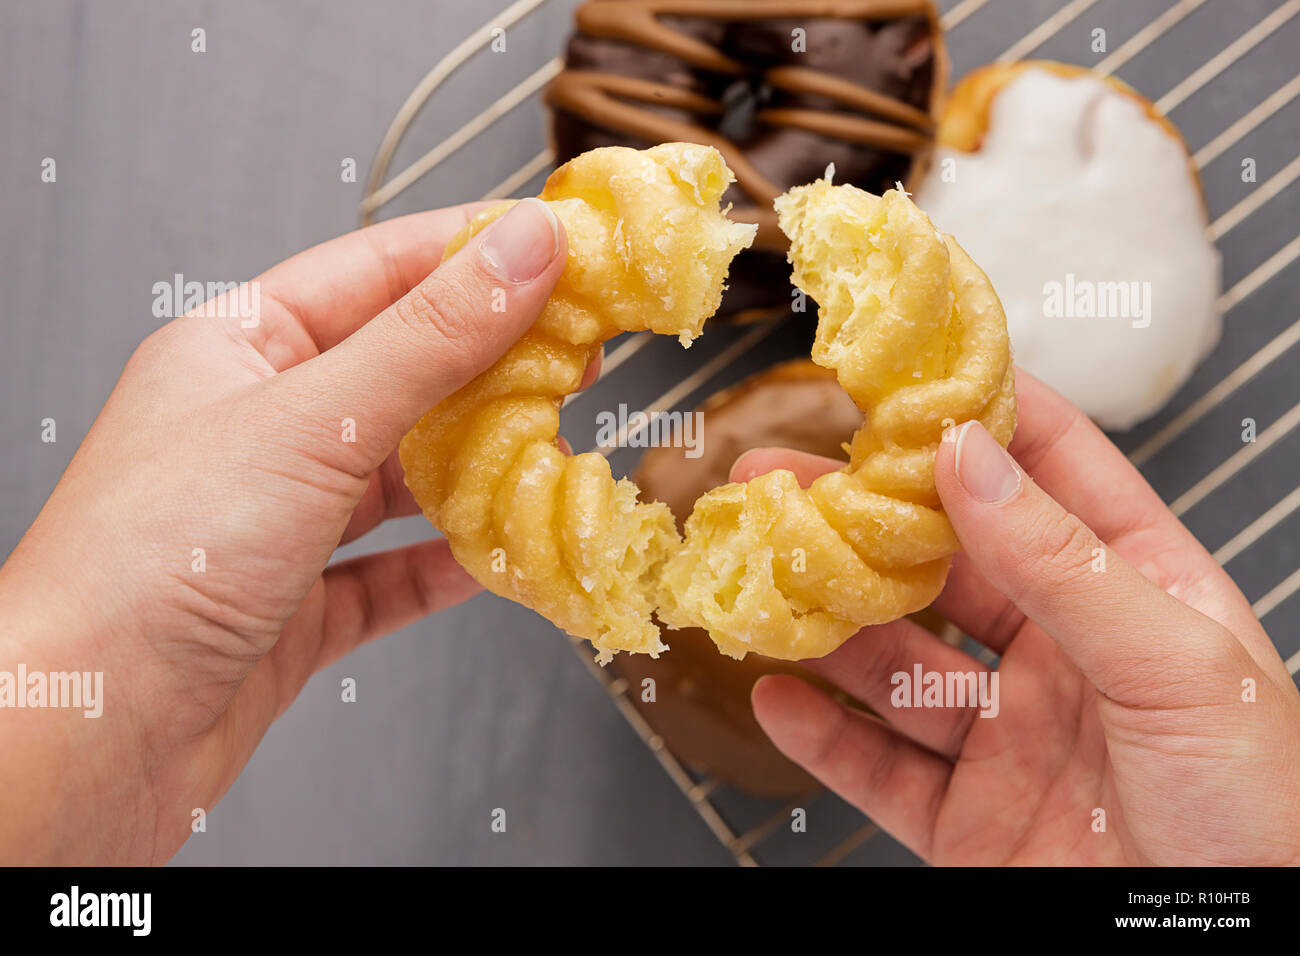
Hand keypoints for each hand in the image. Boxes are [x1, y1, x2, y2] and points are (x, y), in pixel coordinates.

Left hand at [0, 197, 573, 862]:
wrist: (87, 735)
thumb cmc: (157, 558)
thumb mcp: (312, 422)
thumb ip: (430, 338)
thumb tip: (527, 247)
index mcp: (240, 349)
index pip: (377, 270)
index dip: (473, 253)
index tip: (564, 249)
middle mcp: (259, 428)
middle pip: (401, 374)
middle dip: (492, 366)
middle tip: (584, 357)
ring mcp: (279, 521)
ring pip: (403, 478)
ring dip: (479, 472)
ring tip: (555, 454)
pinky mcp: (298, 606)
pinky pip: (394, 572)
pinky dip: (450, 565)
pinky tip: (499, 557)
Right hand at [738, 370, 1299, 865]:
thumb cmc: (1263, 823)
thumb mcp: (1175, 667)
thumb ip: (1062, 562)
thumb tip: (969, 457)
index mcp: (1140, 596)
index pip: (1056, 477)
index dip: (983, 418)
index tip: (909, 374)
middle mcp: (1066, 657)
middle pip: (945, 566)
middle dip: (861, 520)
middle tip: (781, 479)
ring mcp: (1010, 739)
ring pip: (894, 663)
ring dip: (826, 624)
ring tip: (767, 579)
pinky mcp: (966, 820)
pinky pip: (876, 768)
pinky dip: (819, 736)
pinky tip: (778, 697)